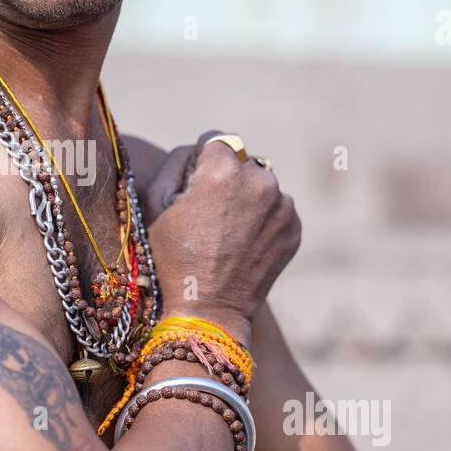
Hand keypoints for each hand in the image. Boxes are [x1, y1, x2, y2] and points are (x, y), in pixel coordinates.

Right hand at [144, 132, 300, 336]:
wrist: (208, 310)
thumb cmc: (172, 257)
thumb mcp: (155, 204)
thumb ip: (175, 162)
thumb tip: (197, 149)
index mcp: (223, 168)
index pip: (215, 140)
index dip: (201, 161)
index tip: (195, 185)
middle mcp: (260, 179)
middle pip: (241, 163)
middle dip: (227, 180)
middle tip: (209, 215)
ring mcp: (282, 204)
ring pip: (261, 186)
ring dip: (247, 199)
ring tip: (227, 233)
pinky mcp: (294, 227)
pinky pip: (277, 210)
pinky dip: (263, 221)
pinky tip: (244, 244)